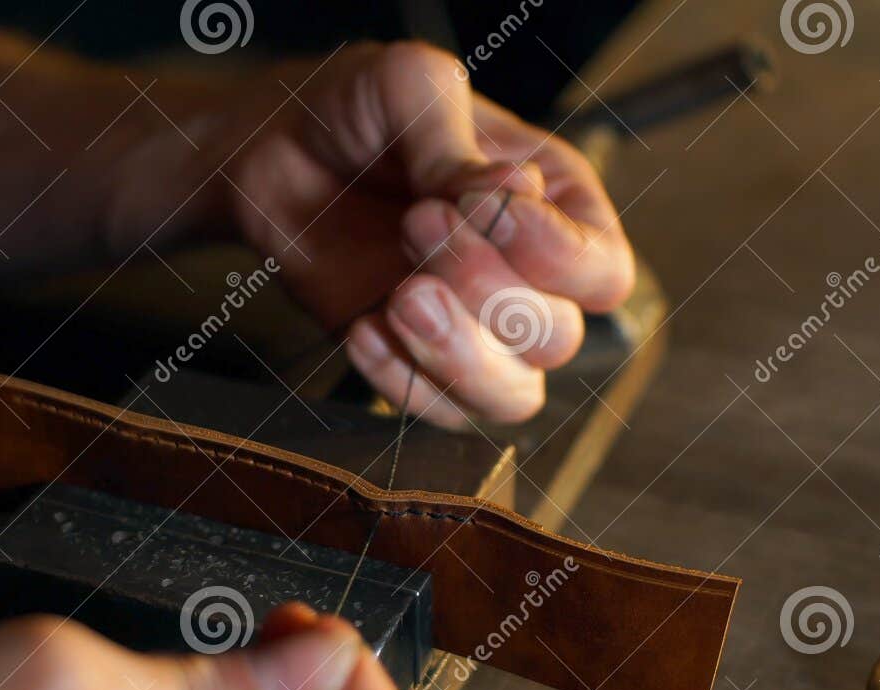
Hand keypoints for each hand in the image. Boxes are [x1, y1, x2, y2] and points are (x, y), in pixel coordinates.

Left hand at [221, 42, 635, 427]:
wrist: (276, 152)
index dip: (554, 255)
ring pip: (513, 396)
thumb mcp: (410, 86)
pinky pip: (437, 413)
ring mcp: (473, 331)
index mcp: (557, 204)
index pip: (602, 271)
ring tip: (398, 298)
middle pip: (558, 337)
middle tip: (415, 222)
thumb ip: (457, 141)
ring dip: (456, 356)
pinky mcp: (415, 365)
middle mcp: (530, 278)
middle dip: (487, 287)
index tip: (479, 204)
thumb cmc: (358, 110)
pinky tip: (362, 325)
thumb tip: (512, 194)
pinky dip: (400, 380)